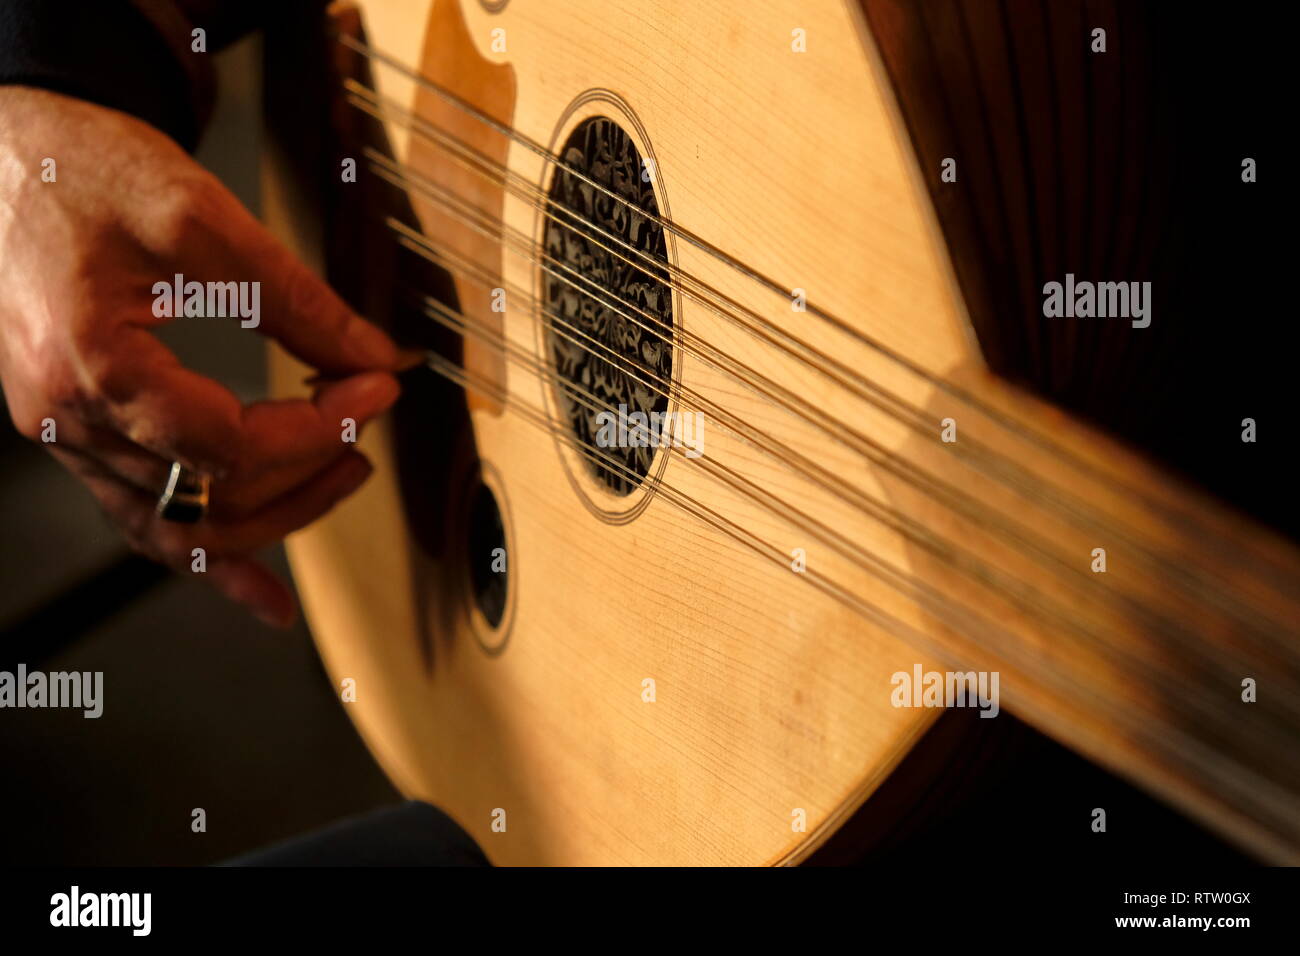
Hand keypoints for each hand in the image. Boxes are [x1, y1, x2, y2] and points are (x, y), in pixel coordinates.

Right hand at [0, 87, 400, 626]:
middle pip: (212, 496)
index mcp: (94, 365)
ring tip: (343, 476)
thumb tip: (373, 354)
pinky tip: (267, 597)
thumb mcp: (201, 219)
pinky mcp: (75, 435)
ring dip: (275, 515)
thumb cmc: (80, 171)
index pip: (232, 443)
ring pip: (184, 525)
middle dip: (308, 474)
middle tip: (369, 430)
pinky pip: (146, 522)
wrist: (6, 154)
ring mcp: (65, 436)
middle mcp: (68, 418)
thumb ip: (296, 299)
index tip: (376, 389)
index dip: (319, 428)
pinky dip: (211, 561)